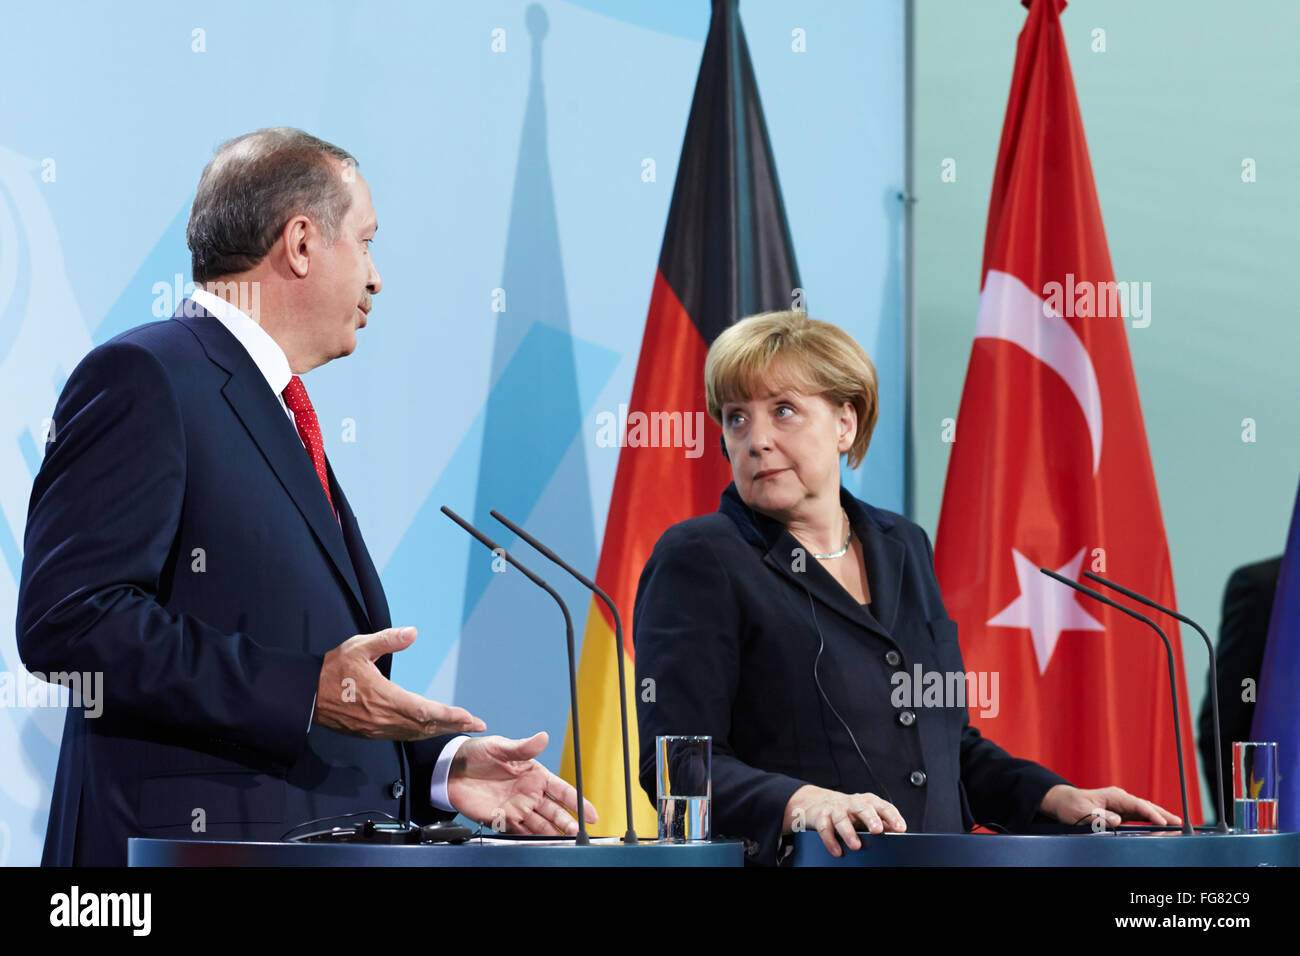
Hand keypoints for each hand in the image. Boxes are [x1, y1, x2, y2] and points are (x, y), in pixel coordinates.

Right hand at [312, 626, 485, 739]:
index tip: (470, 717)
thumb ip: (388, 640)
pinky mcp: (370, 733)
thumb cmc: (332, 670)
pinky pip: (403, 735)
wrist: (305, 695)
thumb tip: (412, 632)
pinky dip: (422, 733)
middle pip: (426, 727)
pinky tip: (431, 728)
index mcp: (384, 698)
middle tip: (476, 725)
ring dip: (439, 731)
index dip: (450, 716)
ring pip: (415, 734)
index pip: (425, 711)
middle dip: (453, 725)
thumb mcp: (359, 647)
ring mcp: (377, 729)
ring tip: (460, 726)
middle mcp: (383, 719)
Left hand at [447, 731, 598, 835]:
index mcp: (534, 775)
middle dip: (567, 823)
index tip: (591, 814)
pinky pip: (519, 833)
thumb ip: (523, 747)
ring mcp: (516, 808)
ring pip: (540, 826)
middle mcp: (529, 794)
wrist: (451, 770)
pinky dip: (530, 840)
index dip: (578, 802)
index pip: (561, 790)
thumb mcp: (500, 747)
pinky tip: (540, 846)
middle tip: (577, 834)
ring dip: (552, 835)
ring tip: (564, 844)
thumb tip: (543, 737)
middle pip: (554, 812)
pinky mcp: (501, 820)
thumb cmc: (478, 753)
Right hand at [783, 784, 906, 857]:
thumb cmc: (849, 811)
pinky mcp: (821, 816)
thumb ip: (882, 821)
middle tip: (877, 830)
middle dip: (870, 818)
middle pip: (862, 808)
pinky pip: (825, 828)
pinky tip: (837, 851)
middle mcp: (852, 803)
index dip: (892, 817)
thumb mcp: (867, 814)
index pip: (883, 806)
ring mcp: (836, 809)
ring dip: (848, 832)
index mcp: (868, 802)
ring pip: (842, 818)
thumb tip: (898, 831)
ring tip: (856, 845)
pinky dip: (830, 840)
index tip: (900, 828)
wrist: (819, 802)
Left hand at [1039, 784, 1182, 828]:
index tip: (1163, 823)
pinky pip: (1138, 815)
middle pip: (1145, 805)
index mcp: (1113, 795)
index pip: (1137, 805)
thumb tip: (1118, 820)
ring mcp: (1121, 804)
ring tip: (1176, 823)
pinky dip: (1150, 818)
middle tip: (1179, 822)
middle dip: (1162, 813)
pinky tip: (1160, 823)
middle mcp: (1120, 798)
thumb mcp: (1083, 812)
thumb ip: (1101, 816)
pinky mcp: (1120, 811)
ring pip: (1144, 810)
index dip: (1151, 813)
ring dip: (1159, 816)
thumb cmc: (1072, 805)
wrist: (1063, 802)